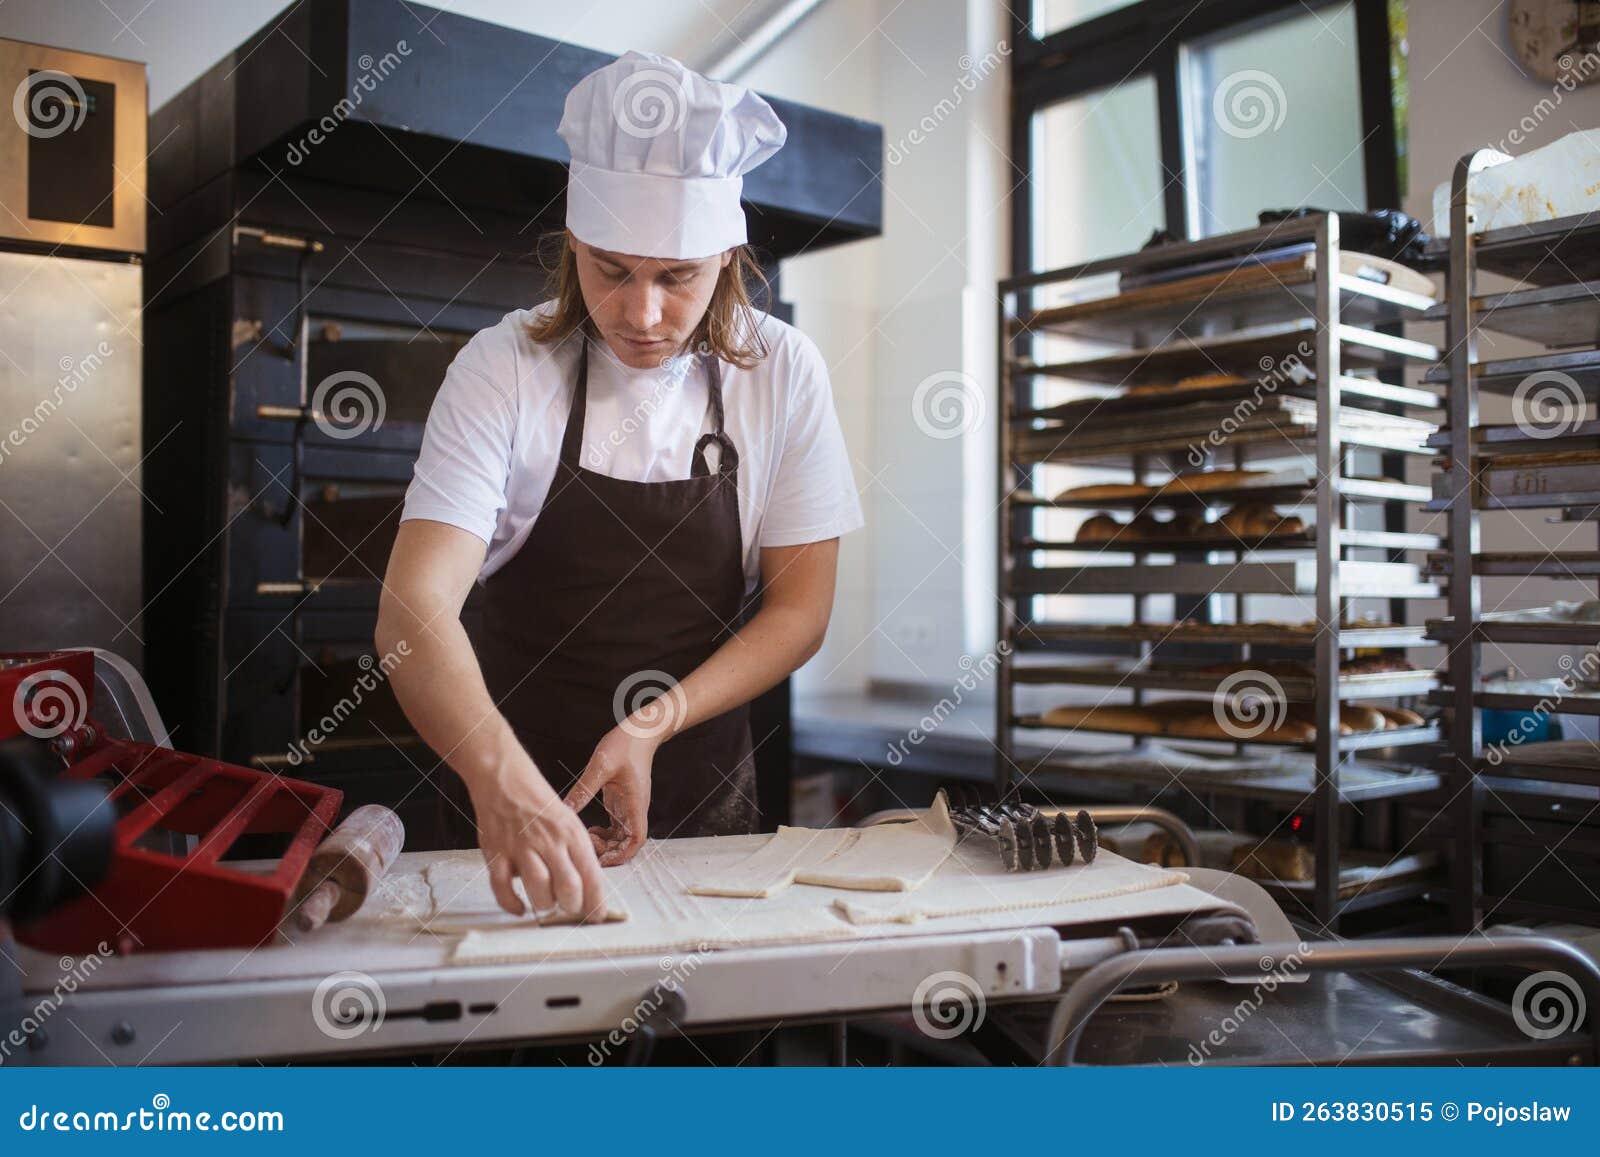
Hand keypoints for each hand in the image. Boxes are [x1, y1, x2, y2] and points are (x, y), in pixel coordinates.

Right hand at [465, 754, 608, 920]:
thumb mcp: (568, 822)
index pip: (592, 876)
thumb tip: (586, 887)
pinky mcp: (496, 853)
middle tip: (569, 909)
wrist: (504, 778)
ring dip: (545, 905)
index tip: (597, 916)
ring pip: (539, 890)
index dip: (596, 903)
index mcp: (572, 835)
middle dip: (571, 907)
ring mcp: (522, 848)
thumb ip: (576, 853)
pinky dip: (512, 904)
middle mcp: (550, 842)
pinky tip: (519, 907)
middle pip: (568, 887)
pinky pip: (502, 888)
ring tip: (545, 904)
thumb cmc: (538, 802)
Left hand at [564, 724, 657, 865]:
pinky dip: (604, 833)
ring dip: (605, 843)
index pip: (637, 838)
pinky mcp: (622, 801)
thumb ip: (583, 789)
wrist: (641, 730)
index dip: (622, 854)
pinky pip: (615, 826)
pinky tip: (589, 829)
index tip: (603, 858)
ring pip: (621, 836)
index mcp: (635, 802)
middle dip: (609, 851)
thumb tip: (563, 810)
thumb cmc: (627, 744)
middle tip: (586, 848)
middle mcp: (635, 808)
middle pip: (627, 842)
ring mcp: (629, 806)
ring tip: (585, 838)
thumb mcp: (600, 766)